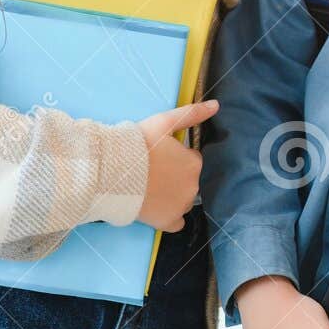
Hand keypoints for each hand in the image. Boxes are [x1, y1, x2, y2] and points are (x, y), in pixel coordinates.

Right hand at [134, 100, 218, 232]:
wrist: (111, 172)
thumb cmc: (137, 145)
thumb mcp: (164, 122)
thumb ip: (192, 114)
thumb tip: (216, 105)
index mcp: (194, 164)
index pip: (192, 161)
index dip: (176, 158)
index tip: (159, 157)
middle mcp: (193, 187)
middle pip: (188, 181)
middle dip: (175, 177)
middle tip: (152, 172)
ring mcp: (181, 206)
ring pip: (183, 201)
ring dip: (172, 196)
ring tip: (150, 188)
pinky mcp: (167, 222)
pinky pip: (176, 222)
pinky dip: (169, 217)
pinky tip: (157, 208)